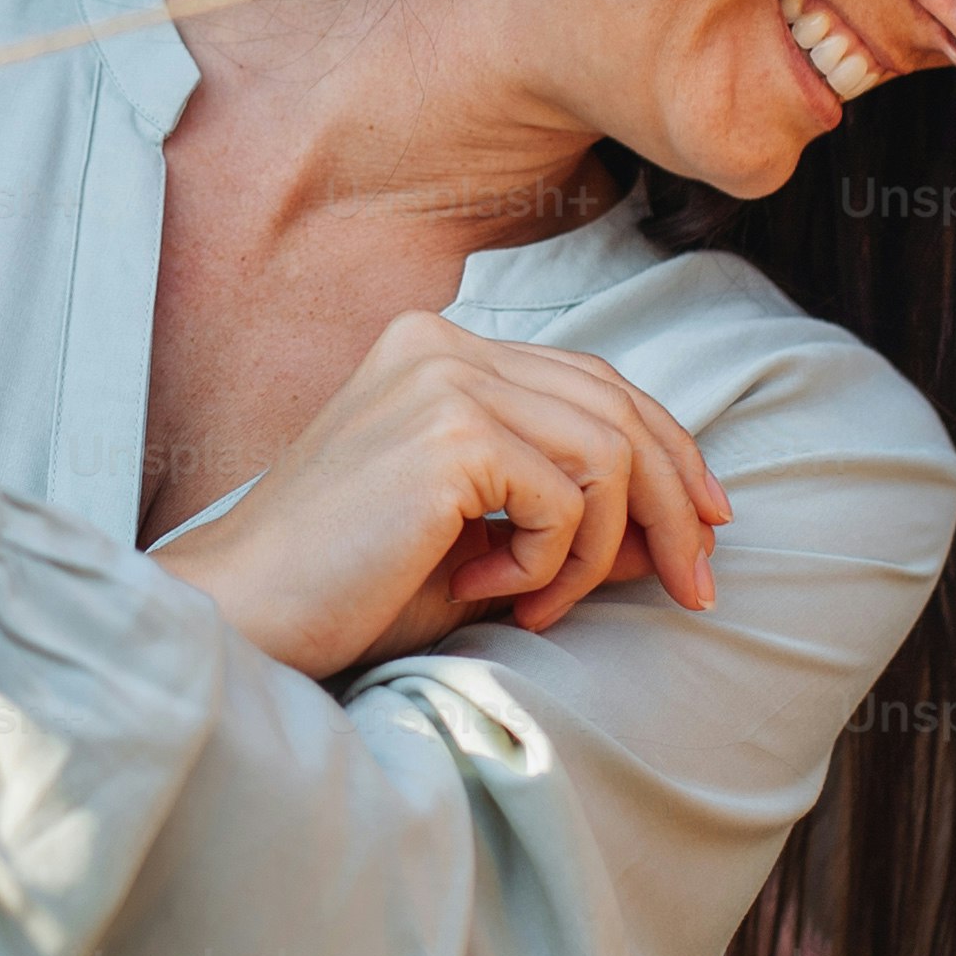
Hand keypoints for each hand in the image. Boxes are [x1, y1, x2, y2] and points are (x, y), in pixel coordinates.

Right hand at [158, 314, 728, 680]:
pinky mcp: (448, 433)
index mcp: (439, 348)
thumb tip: (681, 528)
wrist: (247, 611)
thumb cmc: (350, 587)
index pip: (595, 381)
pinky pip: (567, 500)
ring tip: (537, 603)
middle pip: (620, 407)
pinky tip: (489, 589)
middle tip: (695, 586)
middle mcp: (443, 343)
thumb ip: (575, 521)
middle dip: (676, 505)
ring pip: (610, 453)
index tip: (708, 525)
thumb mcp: (485, 546)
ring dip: (598, 550)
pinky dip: (552, 563)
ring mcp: (444, 378)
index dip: (669, 450)